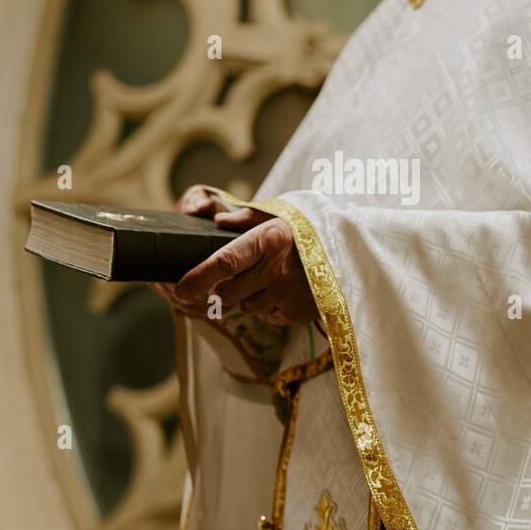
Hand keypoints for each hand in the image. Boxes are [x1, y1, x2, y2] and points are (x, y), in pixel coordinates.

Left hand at [151, 185, 317, 325]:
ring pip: (247, 306)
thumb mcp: (280, 214)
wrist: (350, 253)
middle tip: (236, 277)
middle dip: (222, 290)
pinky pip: (267, 315)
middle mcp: (277, 269)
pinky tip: (284, 290)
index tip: (180, 288)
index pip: (224, 262)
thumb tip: (217, 220)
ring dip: (249, 297)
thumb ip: (246, 216)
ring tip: (271, 278)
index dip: (198, 277)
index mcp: (269, 240)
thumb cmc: (308, 230)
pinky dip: (269, 305)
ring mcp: (287, 294)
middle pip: (228, 292)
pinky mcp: (297, 313)